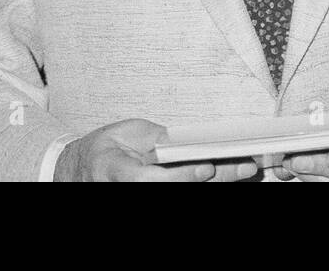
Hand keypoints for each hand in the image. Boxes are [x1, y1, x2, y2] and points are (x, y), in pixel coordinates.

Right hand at [53, 118, 258, 181]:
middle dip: (213, 179)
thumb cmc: (105, 148)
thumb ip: (154, 138)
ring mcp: (140, 195)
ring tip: (244, 169)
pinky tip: (228, 174)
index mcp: (116, 171)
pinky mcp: (150, 194)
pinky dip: (205, 183)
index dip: (181, 175)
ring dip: (217, 182)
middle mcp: (128, 190)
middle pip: (175, 189)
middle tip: (242, 168)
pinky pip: (182, 190)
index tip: (206, 167)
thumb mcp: (127, 132)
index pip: (153, 178)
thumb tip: (182, 141)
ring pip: (183, 192)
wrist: (83, 169)